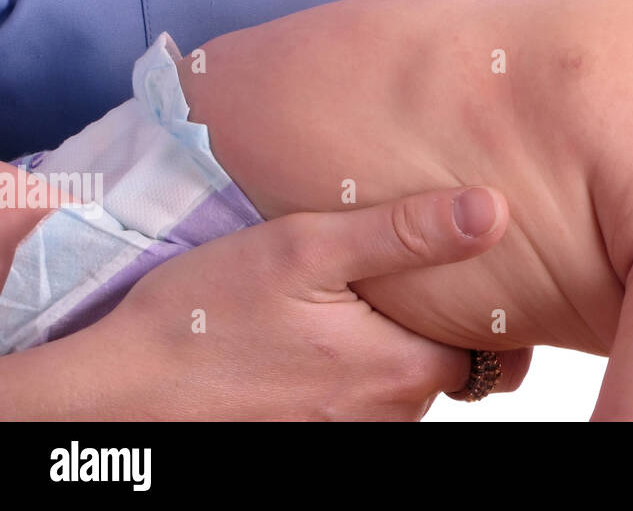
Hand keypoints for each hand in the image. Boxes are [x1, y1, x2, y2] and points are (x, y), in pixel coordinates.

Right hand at [68, 187, 528, 418]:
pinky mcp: (309, 443)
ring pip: (400, 390)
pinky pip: (357, 409)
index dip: (491, 310)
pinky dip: (349, 374)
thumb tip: (493, 212)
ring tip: (353, 299)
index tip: (478, 273)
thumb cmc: (201, 319)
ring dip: (388, 348)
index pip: (494, 353)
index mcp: (397, 371)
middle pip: (448, 370)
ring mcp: (344, 440)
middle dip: (437, 322)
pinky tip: (312, 338)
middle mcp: (382, 420)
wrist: (115, 396)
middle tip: (405, 271)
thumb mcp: (304, 248)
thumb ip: (405, 231)